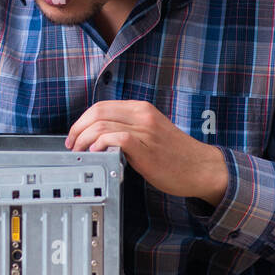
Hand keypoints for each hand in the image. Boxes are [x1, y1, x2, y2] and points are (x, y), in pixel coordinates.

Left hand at [65, 100, 228, 206]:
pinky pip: (119, 138)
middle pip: (97, 113)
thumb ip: (127, 130)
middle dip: (77, 129)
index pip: (101, 106)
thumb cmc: (176, 155)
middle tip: (72, 145)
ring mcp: (146, 131)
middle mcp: (142, 115)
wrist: (202, 168)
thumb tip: (98, 138)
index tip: (74, 135)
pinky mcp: (148, 148)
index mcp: (141, 109)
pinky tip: (97, 152)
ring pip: (103, 124)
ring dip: (85, 139)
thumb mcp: (149, 133)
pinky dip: (102, 143)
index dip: (81, 121)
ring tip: (81, 151)